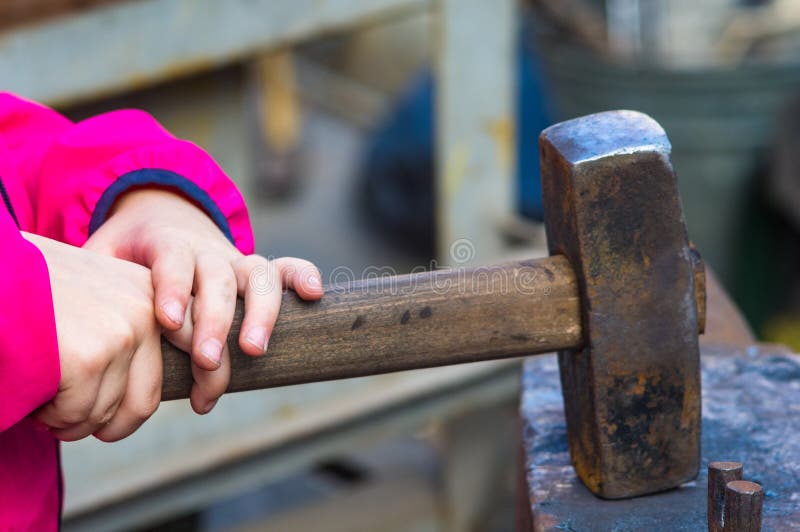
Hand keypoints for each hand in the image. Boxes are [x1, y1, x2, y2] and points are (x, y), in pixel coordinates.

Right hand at [25, 233, 160, 441]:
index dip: (125, 409)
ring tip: (42, 395)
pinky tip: (32, 391)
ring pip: (103, 413)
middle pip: (141, 403)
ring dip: (68, 419)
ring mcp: (121, 336)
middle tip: (65, 420)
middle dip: (101, 424)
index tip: (98, 416)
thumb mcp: (89, 295)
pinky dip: (47, 415)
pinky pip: (73, 414)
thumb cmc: (28, 282)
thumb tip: (130, 405)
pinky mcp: (89, 359)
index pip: (156, 375)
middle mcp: (146, 314)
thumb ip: (116, 332)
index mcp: (150, 296)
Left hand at [84, 189, 323, 413]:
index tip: (168, 320)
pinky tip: (315, 295)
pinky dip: (304, 275)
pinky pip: (287, 266)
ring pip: (259, 277)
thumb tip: (75, 313)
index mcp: (167, 245)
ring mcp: (236, 260)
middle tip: (208, 360)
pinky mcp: (257, 268)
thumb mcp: (104, 253)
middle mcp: (208, 251)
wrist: (165, 214)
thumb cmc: (130, 249)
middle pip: (219, 280)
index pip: (173, 263)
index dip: (173, 289)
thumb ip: (98, 275)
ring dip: (262, 312)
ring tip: (254, 350)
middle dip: (216, 321)